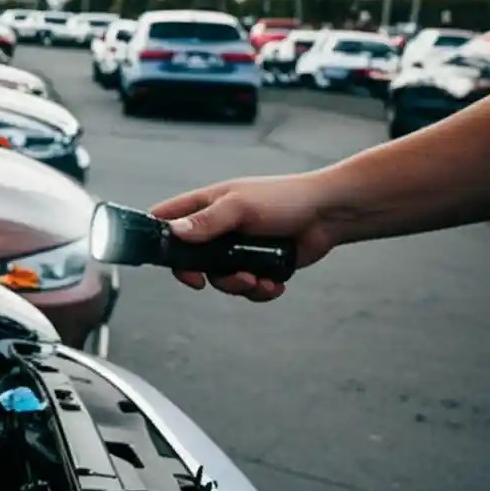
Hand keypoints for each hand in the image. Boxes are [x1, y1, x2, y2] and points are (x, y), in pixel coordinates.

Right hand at [150, 173, 342, 301]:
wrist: (329, 214)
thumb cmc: (284, 199)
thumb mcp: (241, 206)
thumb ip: (207, 220)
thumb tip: (174, 233)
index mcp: (204, 206)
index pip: (166, 221)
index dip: (160, 242)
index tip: (172, 261)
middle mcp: (216, 229)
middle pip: (191, 260)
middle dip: (206, 274)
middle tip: (215, 281)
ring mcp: (237, 249)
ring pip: (220, 278)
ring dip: (237, 286)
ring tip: (257, 281)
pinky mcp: (258, 265)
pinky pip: (248, 287)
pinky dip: (259, 290)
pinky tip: (275, 284)